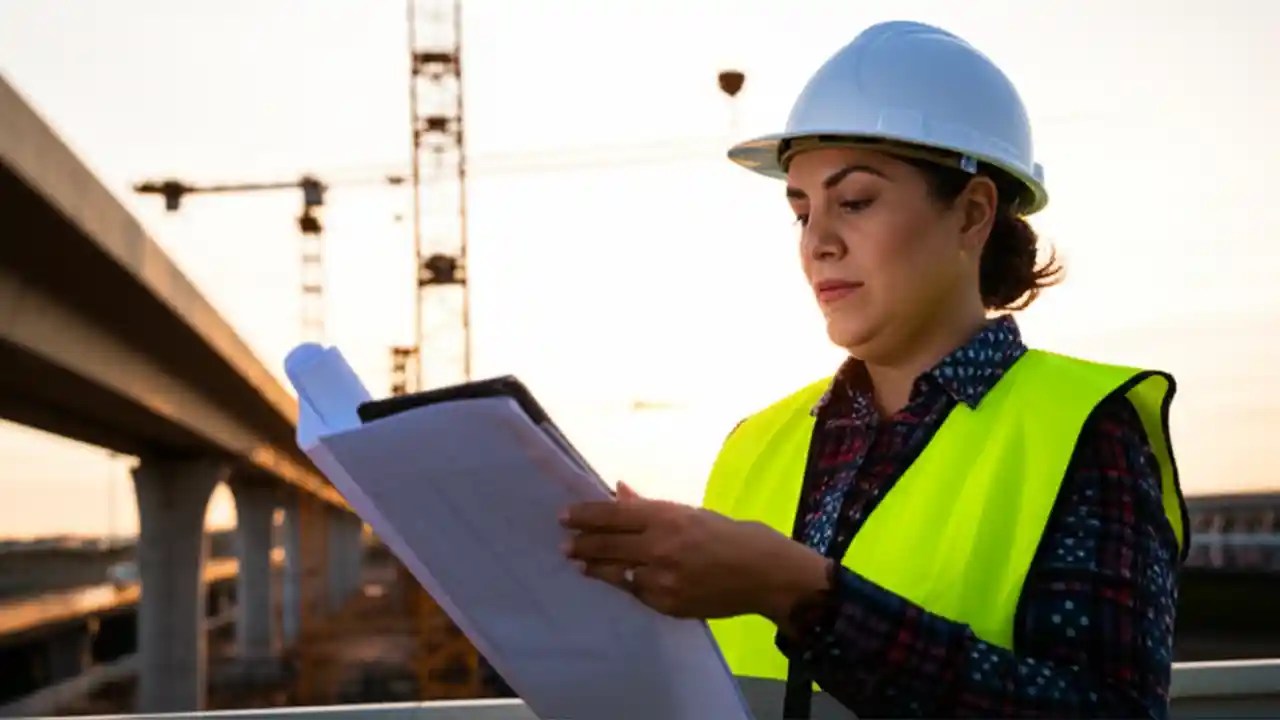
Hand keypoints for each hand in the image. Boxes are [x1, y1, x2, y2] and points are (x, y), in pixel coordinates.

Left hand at [560, 482, 830, 622]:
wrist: (765, 574)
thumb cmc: (731, 535)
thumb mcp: (691, 513)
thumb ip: (650, 508)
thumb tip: (618, 492)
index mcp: (668, 517)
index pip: (614, 515)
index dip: (586, 515)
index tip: (565, 516)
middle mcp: (660, 547)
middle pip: (608, 545)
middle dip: (582, 544)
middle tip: (565, 542)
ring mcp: (662, 578)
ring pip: (616, 572)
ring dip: (594, 567)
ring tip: (578, 563)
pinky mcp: (668, 604)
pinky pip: (636, 592)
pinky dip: (622, 584)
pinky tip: (613, 579)